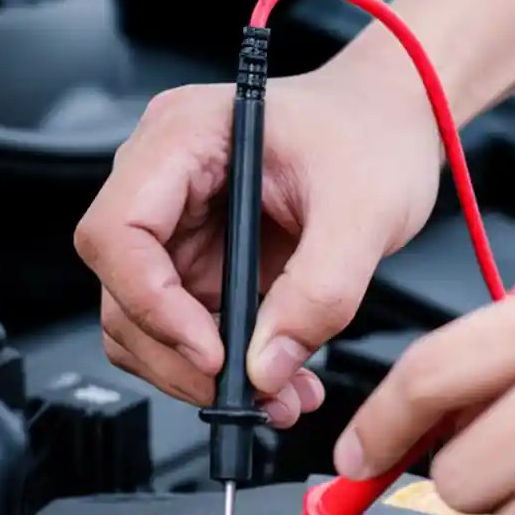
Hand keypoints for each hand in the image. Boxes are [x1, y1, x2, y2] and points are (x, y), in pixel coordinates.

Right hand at [74, 62, 439, 426]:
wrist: (396, 121)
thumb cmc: (374, 131)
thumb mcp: (364, 212)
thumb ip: (318, 292)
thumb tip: (267, 367)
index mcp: (184, 137)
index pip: (118, 233)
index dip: (152, 303)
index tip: (211, 352)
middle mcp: (165, 177)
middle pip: (122, 287)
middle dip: (178, 354)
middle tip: (245, 392)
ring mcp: (179, 220)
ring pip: (145, 319)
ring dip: (198, 370)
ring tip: (274, 393)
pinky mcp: (203, 256)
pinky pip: (187, 324)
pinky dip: (222, 363)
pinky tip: (275, 375)